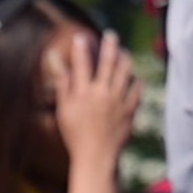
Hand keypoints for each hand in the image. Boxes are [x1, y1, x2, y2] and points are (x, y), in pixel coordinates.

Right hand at [52, 30, 143, 170]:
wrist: (95, 157)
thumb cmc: (75, 134)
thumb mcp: (63, 110)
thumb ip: (62, 84)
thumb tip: (56, 62)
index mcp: (82, 93)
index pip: (82, 63)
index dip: (81, 47)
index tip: (82, 37)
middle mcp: (101, 93)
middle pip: (108, 61)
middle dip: (109, 44)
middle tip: (110, 35)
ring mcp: (118, 101)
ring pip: (125, 71)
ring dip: (125, 58)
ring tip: (123, 52)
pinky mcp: (130, 110)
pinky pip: (137, 89)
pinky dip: (136, 81)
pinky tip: (134, 77)